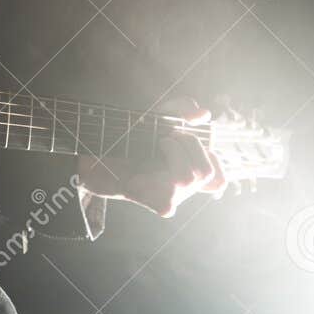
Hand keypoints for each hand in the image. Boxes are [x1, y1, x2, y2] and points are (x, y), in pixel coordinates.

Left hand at [77, 97, 227, 217]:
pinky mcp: (151, 204)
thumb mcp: (158, 116)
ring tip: (157, 143)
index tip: (191, 137)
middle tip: (169, 136)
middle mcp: (183, 188)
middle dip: (192, 145)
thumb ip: (182, 109)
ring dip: (174, 151)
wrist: (95, 155)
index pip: (219, 178)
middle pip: (209, 173)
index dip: (213, 158)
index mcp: (190, 171)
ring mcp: (170, 198)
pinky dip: (153, 177)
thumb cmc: (130, 138)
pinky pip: (166, 200)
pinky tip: (139, 173)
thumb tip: (204, 114)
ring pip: (189, 179)